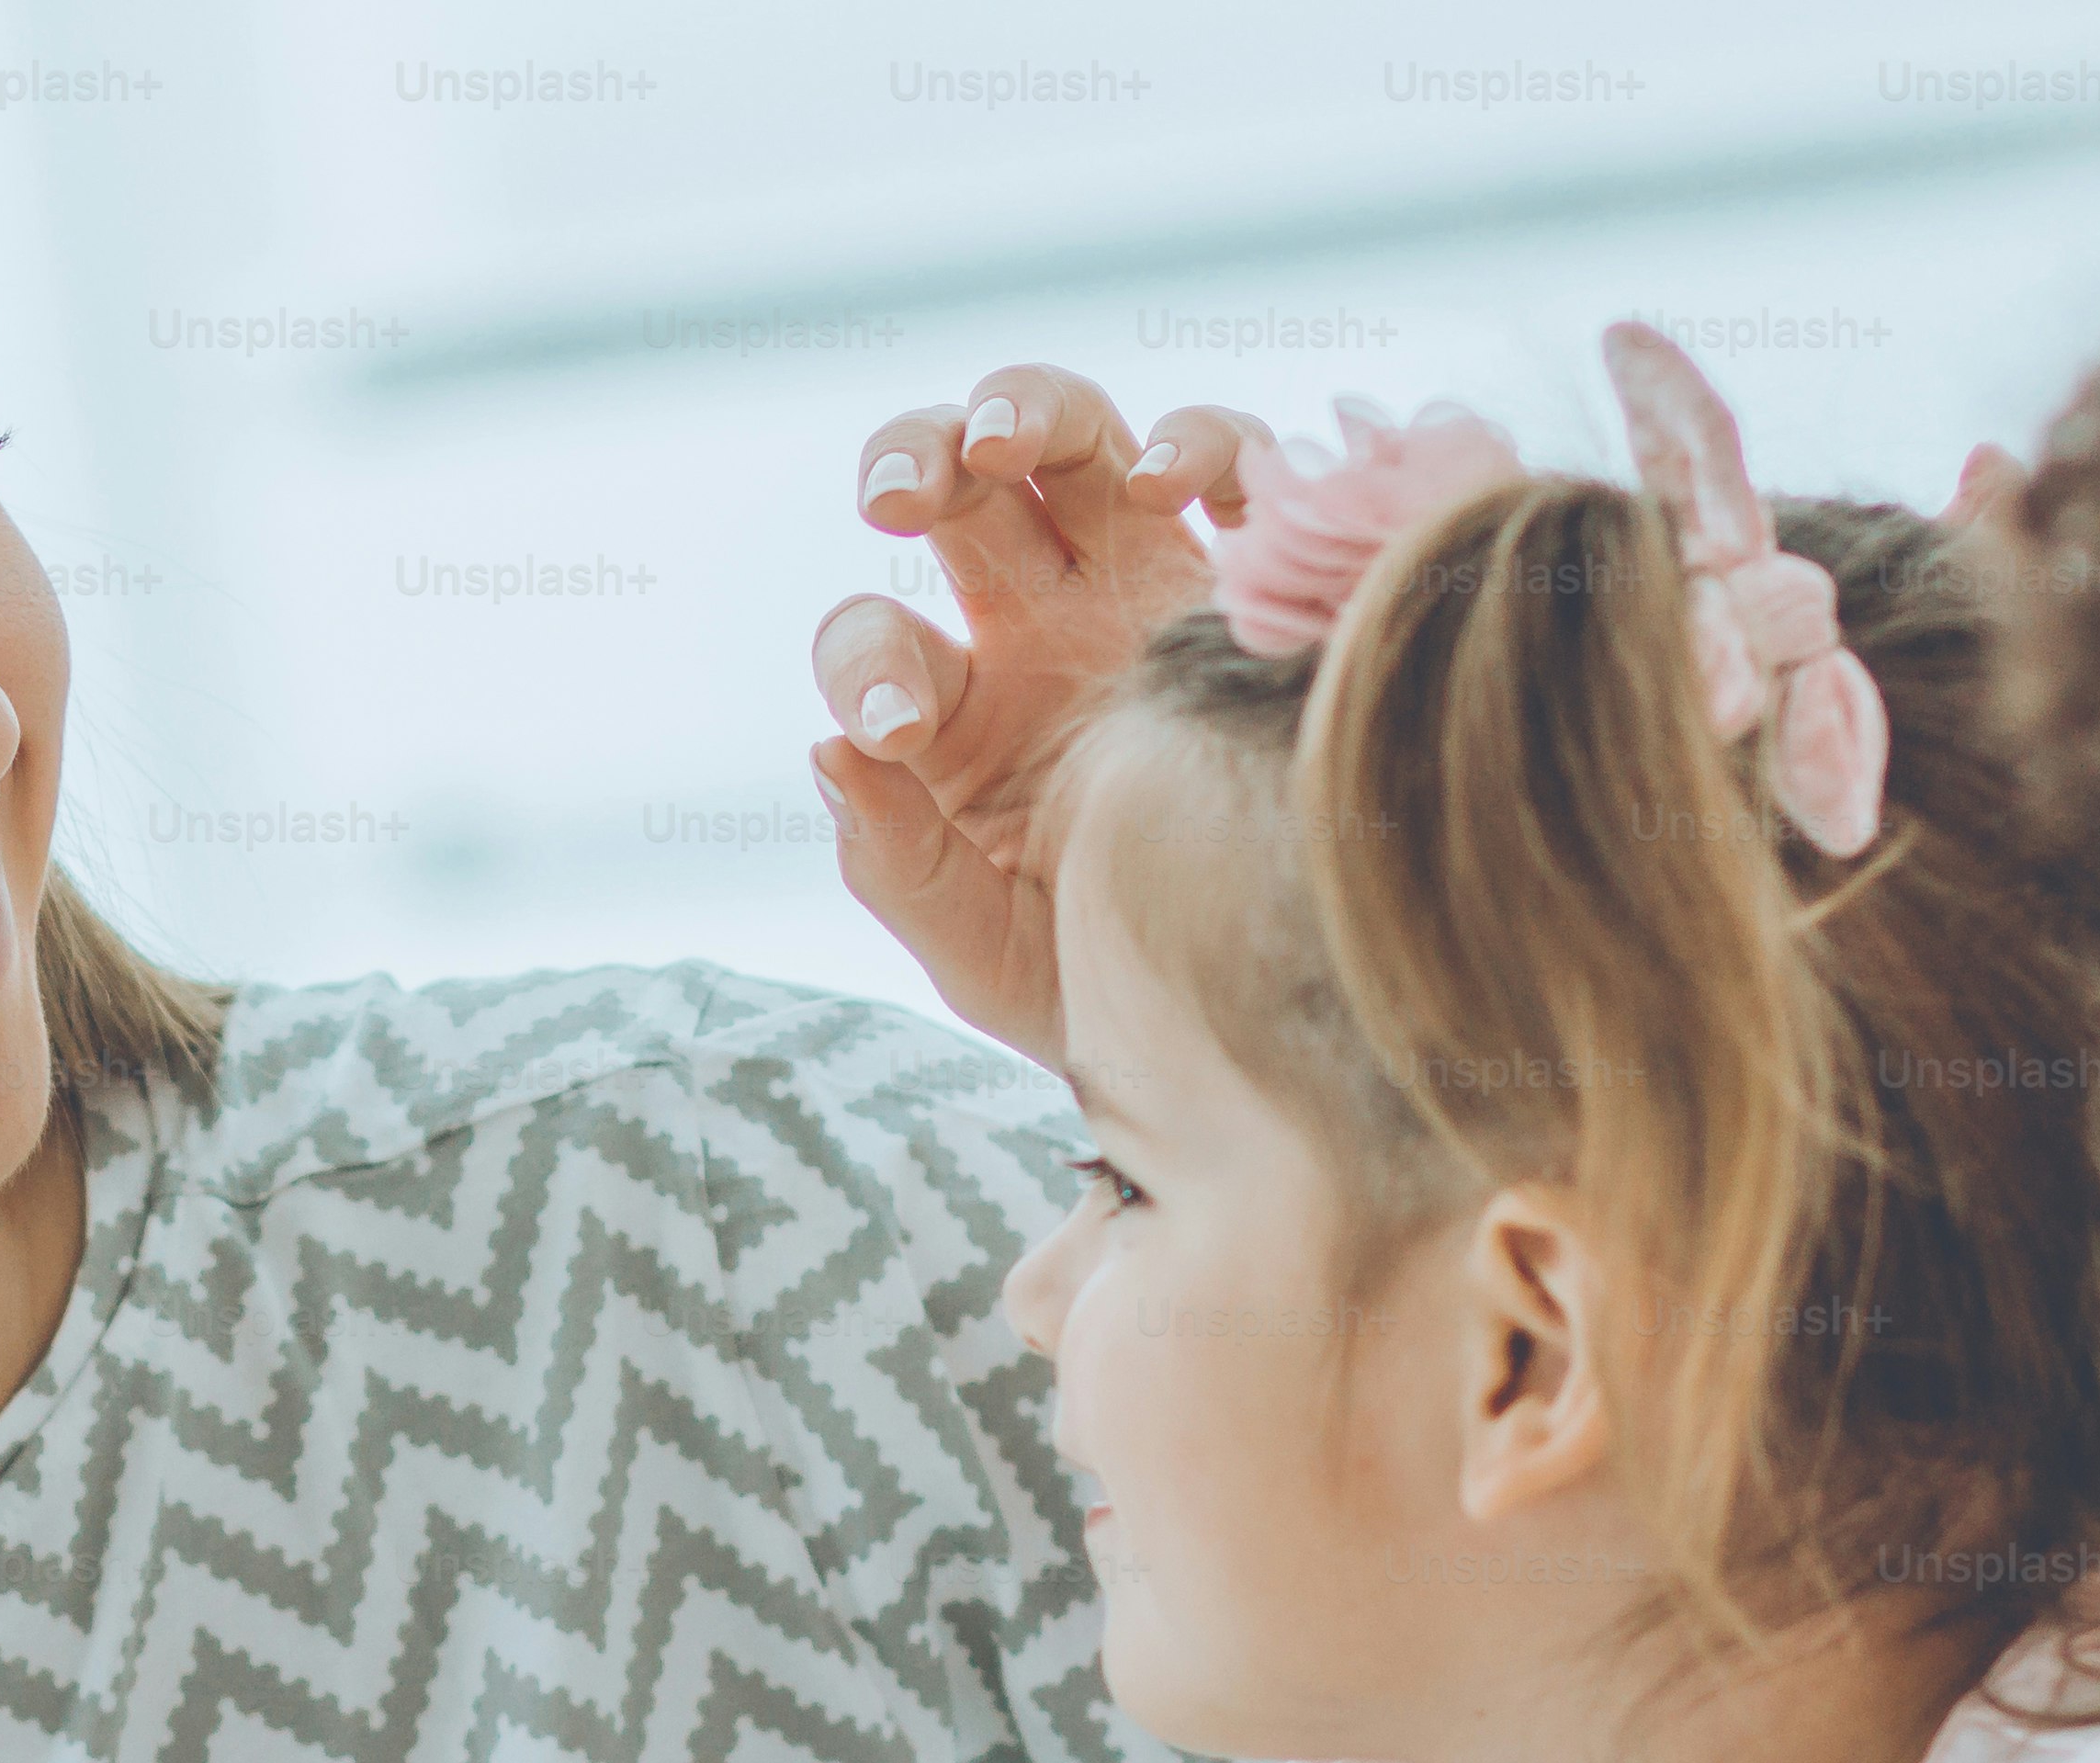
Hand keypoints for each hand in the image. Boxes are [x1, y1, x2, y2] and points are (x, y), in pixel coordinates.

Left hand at [810, 365, 1268, 1064]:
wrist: (1271, 1015)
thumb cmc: (1109, 988)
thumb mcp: (986, 954)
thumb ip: (899, 866)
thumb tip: (829, 752)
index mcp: (956, 712)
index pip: (876, 636)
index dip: (868, 664)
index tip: (893, 729)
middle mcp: (1038, 628)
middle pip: (962, 486)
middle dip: (916, 456)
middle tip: (899, 495)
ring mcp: (1145, 588)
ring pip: (1076, 438)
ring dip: (1028, 410)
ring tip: (1001, 442)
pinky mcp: (1252, 581)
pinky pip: (1231, 465)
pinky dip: (1203, 444)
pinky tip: (1177, 481)